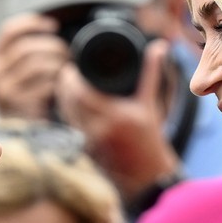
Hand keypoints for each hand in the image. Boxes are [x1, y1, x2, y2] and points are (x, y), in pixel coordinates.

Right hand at [0, 13, 68, 119]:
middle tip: (68, 55)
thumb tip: (52, 30)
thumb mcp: (25, 78)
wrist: (26, 142)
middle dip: (53, 47)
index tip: (53, 25)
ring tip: (67, 73)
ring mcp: (4, 91)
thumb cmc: (33, 106)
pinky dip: (57, 85)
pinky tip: (61, 90)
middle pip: (27, 47)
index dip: (32, 23)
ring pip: (36, 64)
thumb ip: (30, 57)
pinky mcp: (18, 105)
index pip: (8, 32)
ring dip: (58, 65)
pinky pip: (44, 85)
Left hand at [55, 38, 179, 199]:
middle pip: (69, 102)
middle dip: (64, 85)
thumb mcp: (150, 105)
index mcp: (115, 116)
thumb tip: (159, 46)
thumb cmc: (149, 140)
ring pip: (66, 114)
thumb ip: (151, 73)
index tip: (70, 66)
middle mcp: (100, 129)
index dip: (71, 79)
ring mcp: (90, 141)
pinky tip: (67, 102)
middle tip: (66, 71)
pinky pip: (69, 125)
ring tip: (65, 84)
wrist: (146, 176)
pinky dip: (66, 112)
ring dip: (62, 98)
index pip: (81, 93)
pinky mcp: (84, 149)